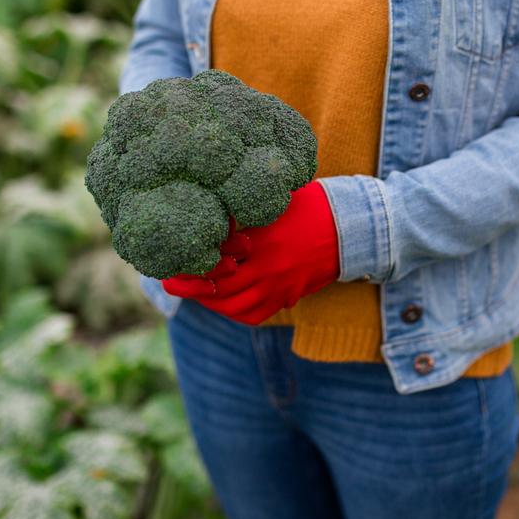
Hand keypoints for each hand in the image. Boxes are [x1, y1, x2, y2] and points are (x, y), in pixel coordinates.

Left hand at [162, 181, 338, 324]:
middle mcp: (268, 268)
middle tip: (172, 283)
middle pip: (219, 288)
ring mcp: (278, 286)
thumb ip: (242, 216)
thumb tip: (204, 220)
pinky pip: (254, 315)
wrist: (347, 226)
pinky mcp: (287, 296)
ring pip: (234, 306)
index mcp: (261, 240)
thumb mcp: (273, 203)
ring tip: (196, 292)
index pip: (215, 260)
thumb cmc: (307, 205)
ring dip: (211, 303)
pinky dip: (235, 312)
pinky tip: (224, 302)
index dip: (190, 265)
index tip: (171, 263)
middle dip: (191, 288)